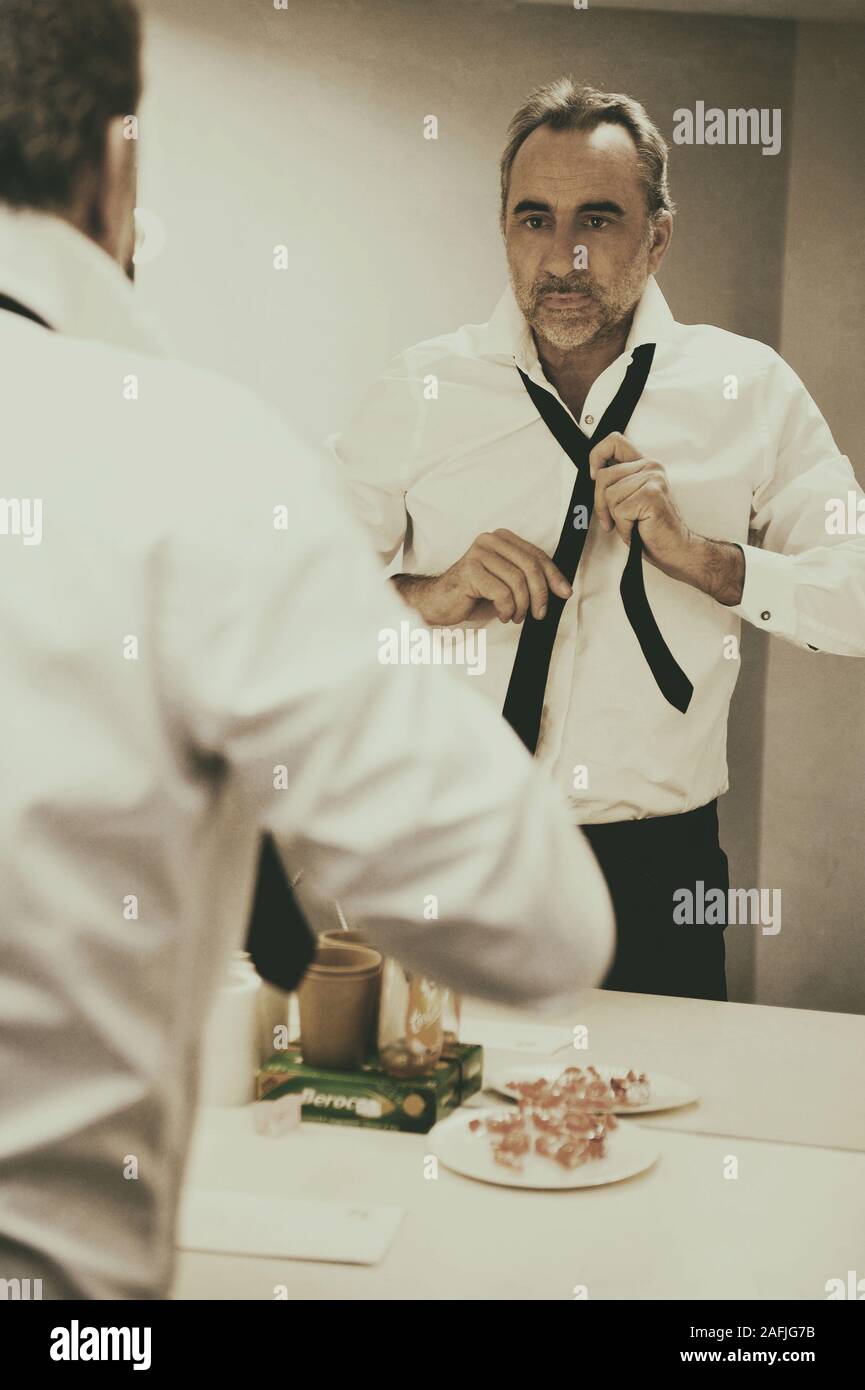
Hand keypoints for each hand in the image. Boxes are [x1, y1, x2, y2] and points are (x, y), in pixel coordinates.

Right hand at [396, 529, 571, 625]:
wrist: (439, 603)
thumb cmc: (474, 594)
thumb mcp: (506, 584)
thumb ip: (528, 578)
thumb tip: (560, 589)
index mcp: (501, 539)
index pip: (536, 555)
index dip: (554, 576)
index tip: (564, 593)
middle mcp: (489, 540)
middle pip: (530, 566)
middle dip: (540, 593)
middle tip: (539, 614)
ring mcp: (478, 554)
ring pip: (517, 581)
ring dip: (521, 605)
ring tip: (516, 616)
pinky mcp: (470, 571)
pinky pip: (502, 593)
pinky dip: (507, 609)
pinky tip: (502, 615)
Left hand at [588, 432, 744, 603]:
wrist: (675, 548)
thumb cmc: (652, 528)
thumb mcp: (630, 498)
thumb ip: (617, 482)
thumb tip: (593, 474)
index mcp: (645, 464)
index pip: (614, 441)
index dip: (597, 455)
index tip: (594, 475)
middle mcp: (651, 467)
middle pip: (603, 476)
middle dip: (601, 503)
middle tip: (613, 519)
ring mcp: (652, 480)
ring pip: (609, 495)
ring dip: (615, 517)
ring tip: (632, 523)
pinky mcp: (651, 495)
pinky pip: (619, 511)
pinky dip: (624, 527)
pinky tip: (638, 528)